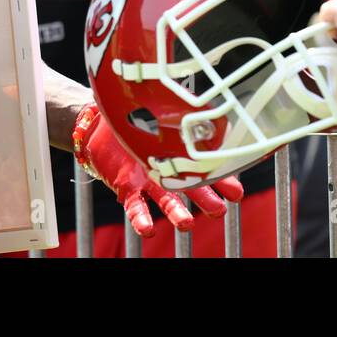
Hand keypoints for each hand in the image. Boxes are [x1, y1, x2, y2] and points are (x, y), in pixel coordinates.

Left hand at [74, 106, 244, 236]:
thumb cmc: (134, 113)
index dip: (221, 180)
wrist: (100, 122)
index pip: (206, 168)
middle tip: (219, 211)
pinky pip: (135, 205)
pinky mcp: (127, 186)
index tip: (236, 192)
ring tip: (187, 224)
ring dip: (176, 213)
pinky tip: (147, 231)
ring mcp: (148, 180)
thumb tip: (206, 106)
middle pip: (191, 189)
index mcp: (180, 151)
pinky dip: (141, 219)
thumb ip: (181, 109)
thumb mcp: (160, 105)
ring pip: (166, 199)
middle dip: (206, 200)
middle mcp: (168, 169)